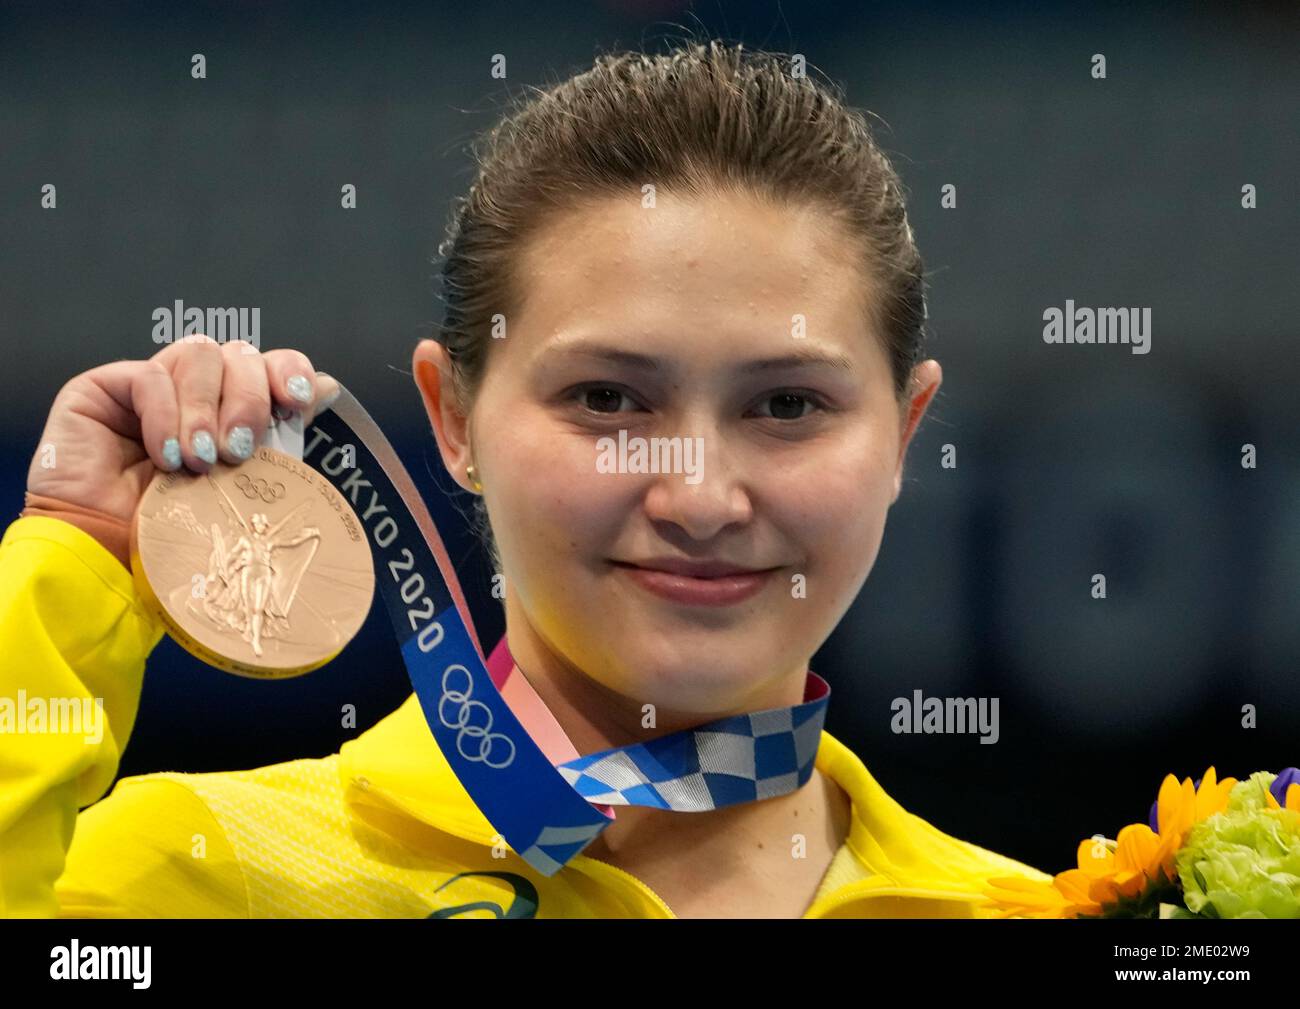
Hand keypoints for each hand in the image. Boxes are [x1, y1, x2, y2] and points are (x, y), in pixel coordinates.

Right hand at [26, 336, 340, 525]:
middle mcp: (194, 393)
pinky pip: (151, 376)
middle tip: (239, 452)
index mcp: (230, 410)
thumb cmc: (182, 535)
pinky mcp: (104, 388)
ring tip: (199, 462)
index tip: (298, 399)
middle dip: (249, 400)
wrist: (117, 564)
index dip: (288, 369)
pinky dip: (165, 417)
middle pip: (239, 354)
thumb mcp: (246, 482)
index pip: (267, 362)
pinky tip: (165, 459)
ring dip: (206, 411)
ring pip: (200, 354)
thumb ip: (281, 432)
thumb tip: (328, 387)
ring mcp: (150, 387)